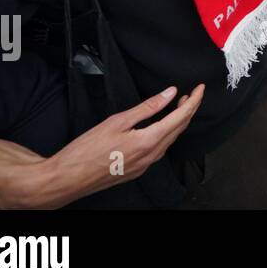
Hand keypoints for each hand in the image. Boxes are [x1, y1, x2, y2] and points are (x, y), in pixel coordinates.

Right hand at [0, 84, 203, 208]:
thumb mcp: (116, 122)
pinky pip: (159, 149)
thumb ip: (147, 108)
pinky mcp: (137, 170)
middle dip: (189, 110)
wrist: (66, 179)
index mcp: (148, 141)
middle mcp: (151, 156)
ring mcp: (145, 165)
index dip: (194, 101)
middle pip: (180, 129)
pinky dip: (166, 134)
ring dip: (178, 122)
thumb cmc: (85, 150)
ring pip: (171, 140)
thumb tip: (170, 93)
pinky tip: (161, 126)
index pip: (181, 118)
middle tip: (191, 94)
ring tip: (179, 106)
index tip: (200, 88)